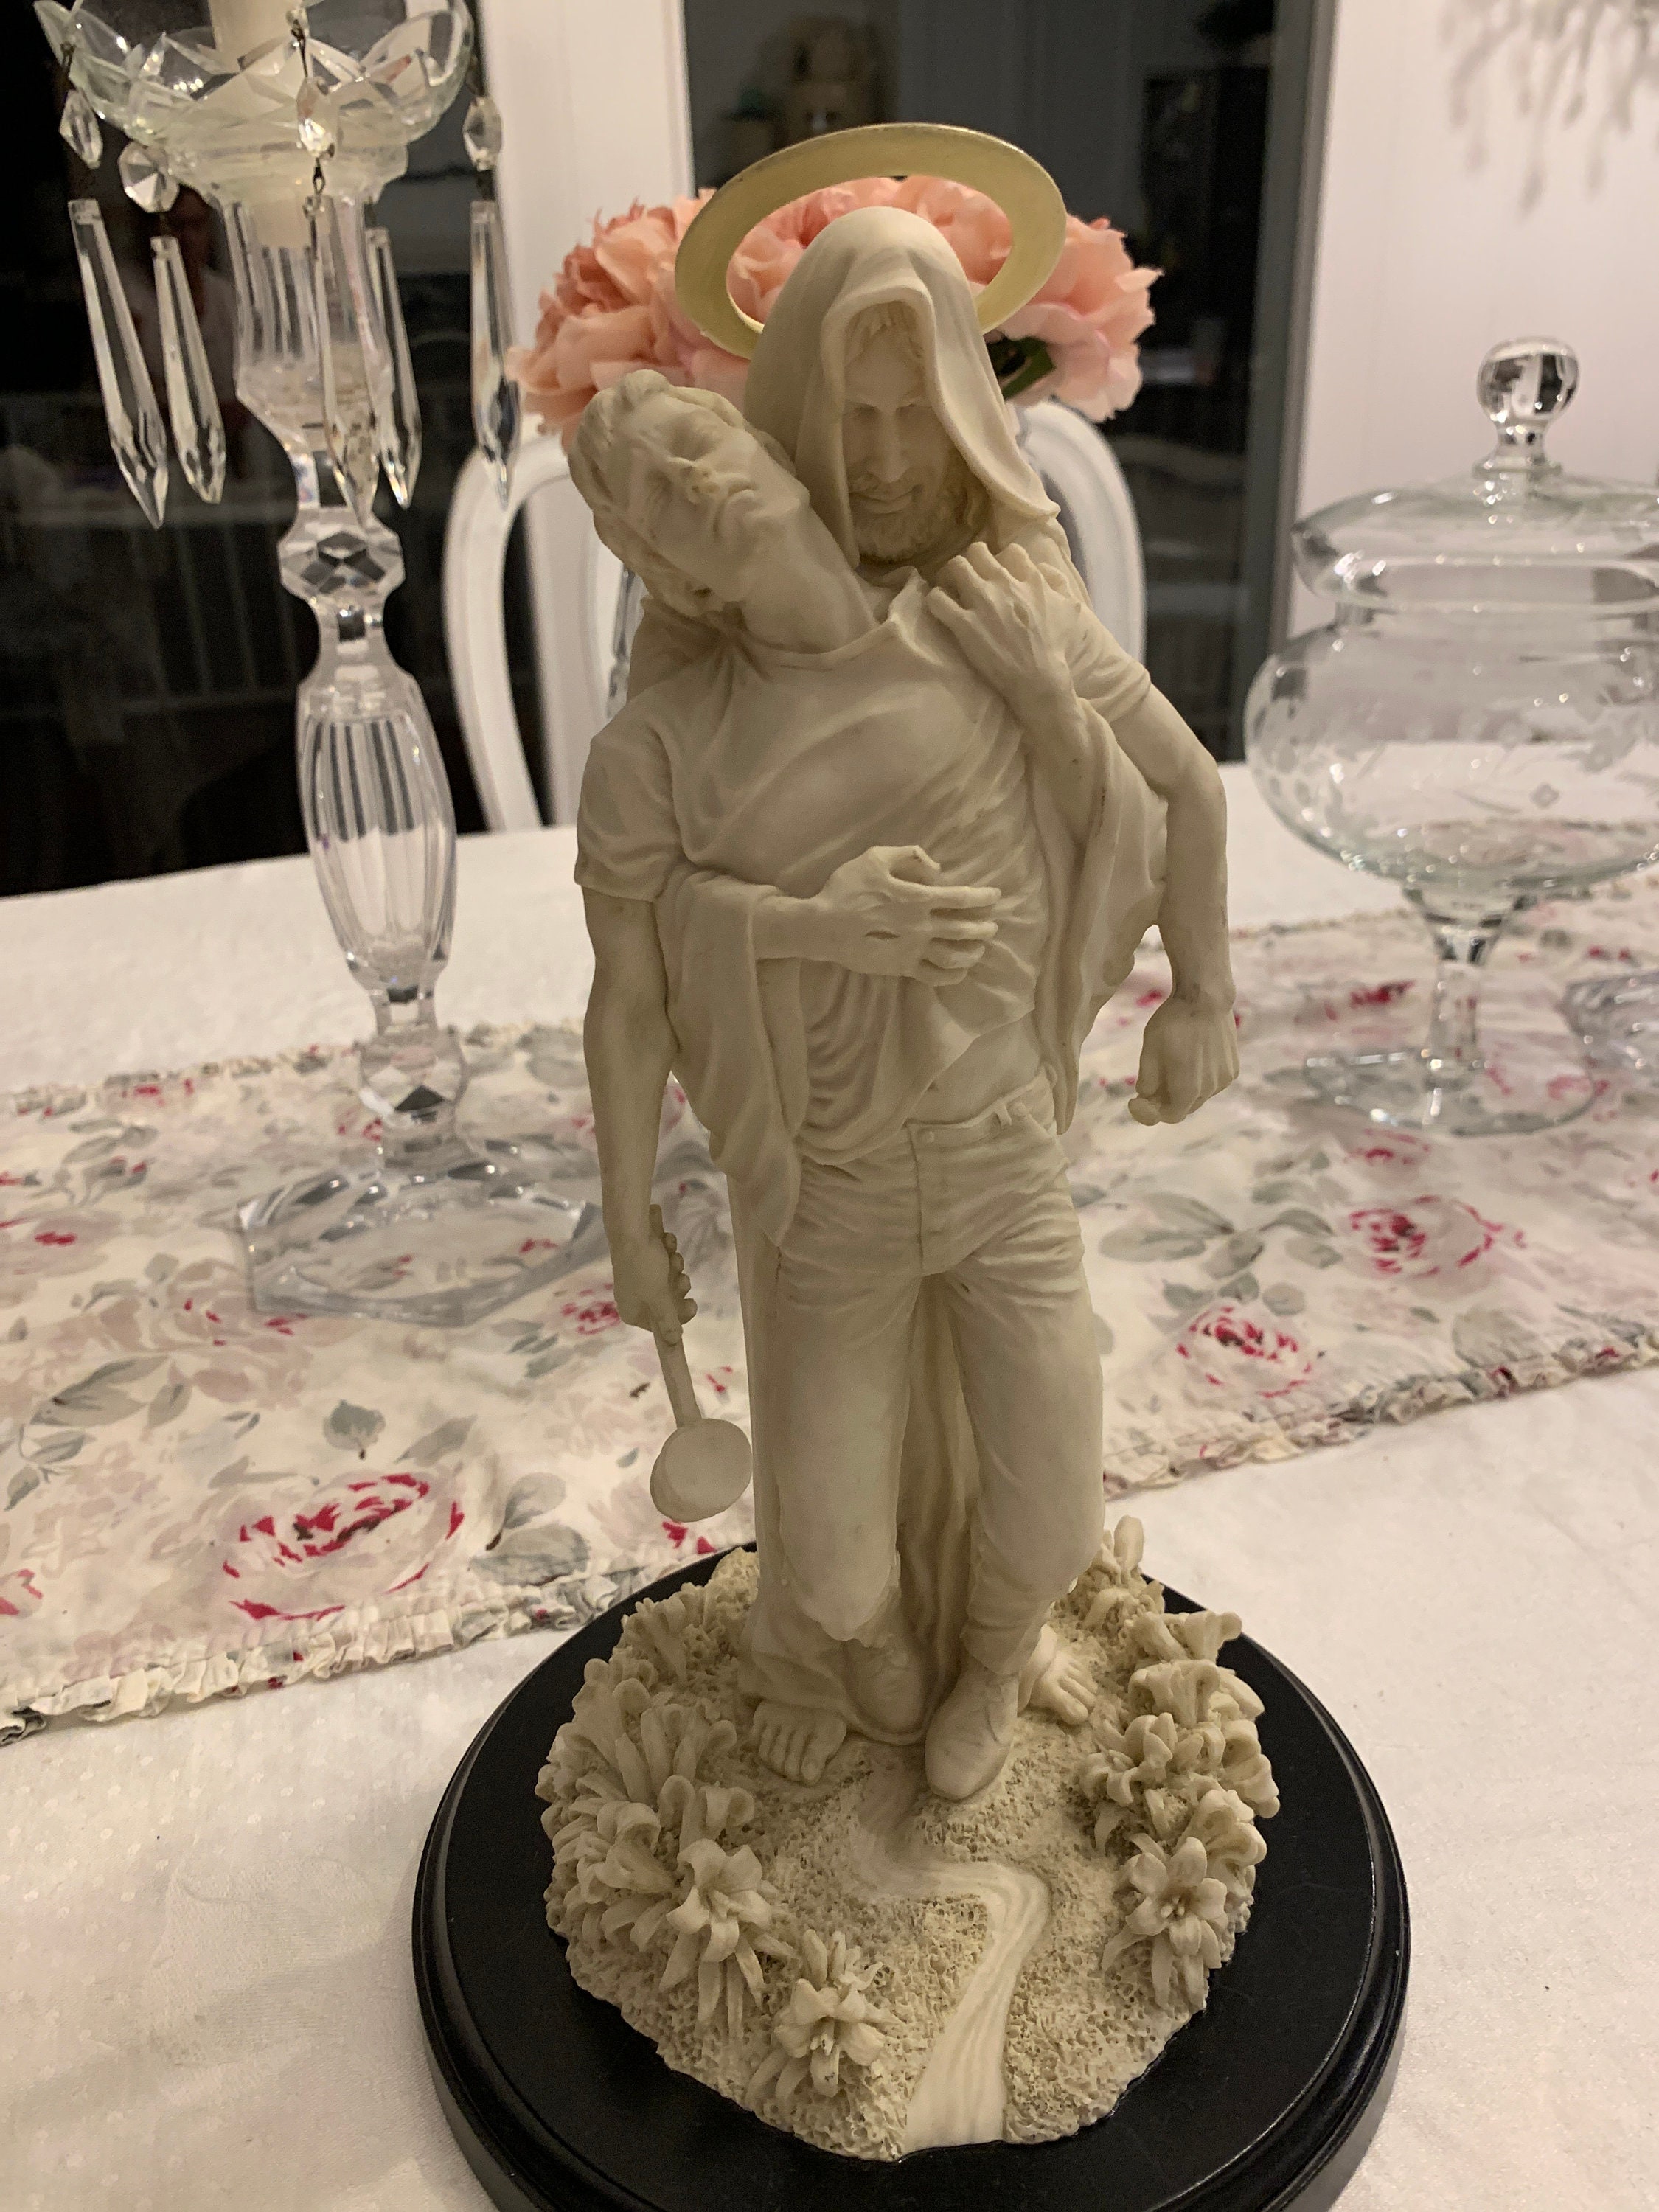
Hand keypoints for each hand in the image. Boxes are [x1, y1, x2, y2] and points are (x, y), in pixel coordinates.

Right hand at [610, 1204, 695, 1340]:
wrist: (632, 1226)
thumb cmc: (644, 1266)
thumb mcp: (658, 1298)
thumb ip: (667, 1322)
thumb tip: (672, 1347)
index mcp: (632, 1312)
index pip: (661, 1324)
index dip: (678, 1314)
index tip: (690, 1304)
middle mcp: (634, 1297)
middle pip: (668, 1301)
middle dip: (677, 1286)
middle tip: (680, 1277)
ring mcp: (640, 1276)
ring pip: (670, 1279)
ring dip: (675, 1266)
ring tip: (670, 1256)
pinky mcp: (645, 1257)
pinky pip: (665, 1261)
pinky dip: (668, 1252)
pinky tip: (665, 1242)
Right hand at [804, 845, 999, 983]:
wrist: (821, 926)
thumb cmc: (846, 889)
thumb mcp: (875, 858)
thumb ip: (909, 856)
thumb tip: (937, 868)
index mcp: (917, 898)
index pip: (961, 898)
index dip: (983, 897)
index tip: (995, 896)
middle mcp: (921, 927)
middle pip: (964, 929)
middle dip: (984, 927)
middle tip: (993, 926)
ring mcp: (912, 950)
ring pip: (954, 956)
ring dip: (972, 952)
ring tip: (979, 948)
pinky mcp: (902, 968)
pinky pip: (934, 976)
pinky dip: (952, 975)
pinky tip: (960, 971)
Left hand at [927, 542, 1072, 718]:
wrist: (1039, 679)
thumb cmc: (1057, 648)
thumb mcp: (1071, 609)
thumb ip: (1060, 583)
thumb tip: (1043, 567)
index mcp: (1030, 580)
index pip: (1011, 552)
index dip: (1002, 560)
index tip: (997, 573)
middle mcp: (1004, 584)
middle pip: (978, 552)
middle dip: (972, 562)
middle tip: (969, 577)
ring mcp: (982, 603)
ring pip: (955, 567)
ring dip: (951, 576)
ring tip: (951, 589)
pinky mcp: (964, 624)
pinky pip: (937, 599)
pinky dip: (935, 601)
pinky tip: (940, 609)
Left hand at [1129, 996, 1238, 1125]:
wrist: (1206, 997)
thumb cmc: (1173, 1022)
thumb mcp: (1150, 1050)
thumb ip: (1148, 1080)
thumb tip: (1147, 1096)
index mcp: (1189, 1089)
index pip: (1171, 1116)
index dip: (1150, 1113)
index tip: (1134, 1100)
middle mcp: (1210, 1089)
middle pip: (1185, 1106)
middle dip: (1166, 1099)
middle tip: (1151, 1082)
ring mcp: (1224, 1079)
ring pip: (1199, 1095)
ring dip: (1183, 1089)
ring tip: (1172, 1064)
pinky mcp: (1233, 1068)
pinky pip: (1211, 1083)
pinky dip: (1199, 1078)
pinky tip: (1192, 1057)